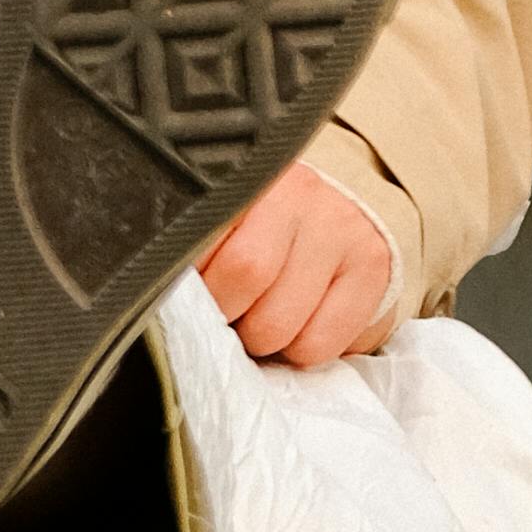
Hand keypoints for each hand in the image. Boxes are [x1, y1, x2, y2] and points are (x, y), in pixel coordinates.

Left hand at [199, 159, 400, 368]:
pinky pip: (319, 344)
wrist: (341, 217)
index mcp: (242, 179)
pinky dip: (299, 353)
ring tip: (262, 323)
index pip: (197, 236)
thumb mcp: (223, 225)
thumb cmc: (263, 233)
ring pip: (279, 323)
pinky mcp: (372, 266)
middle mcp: (296, 192)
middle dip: (225, 315)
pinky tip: (299, 328)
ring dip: (262, 342)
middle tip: (228, 316)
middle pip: (244, 274)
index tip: (190, 298)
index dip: (188, 283)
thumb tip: (160, 297)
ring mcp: (339, 226)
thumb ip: (191, 250)